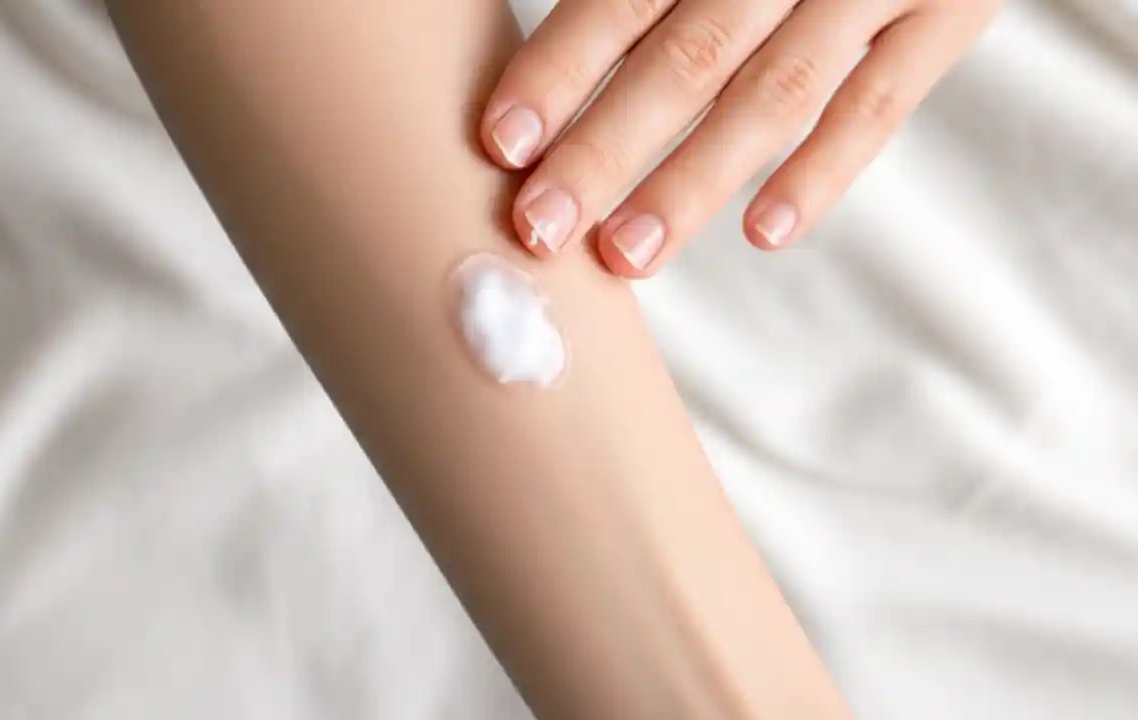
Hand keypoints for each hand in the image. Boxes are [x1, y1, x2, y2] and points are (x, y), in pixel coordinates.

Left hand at [481, 0, 1000, 275]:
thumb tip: (549, 65)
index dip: (560, 69)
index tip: (502, 144)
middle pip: (688, 56)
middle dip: (605, 149)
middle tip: (541, 228)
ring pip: (775, 92)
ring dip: (694, 181)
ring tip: (628, 254)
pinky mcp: (948, 14)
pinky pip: (880, 103)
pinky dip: (822, 171)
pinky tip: (762, 235)